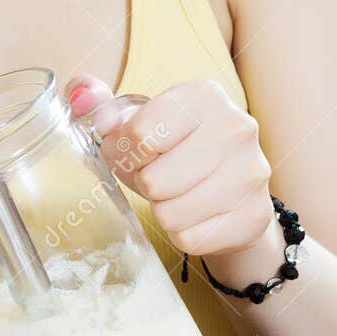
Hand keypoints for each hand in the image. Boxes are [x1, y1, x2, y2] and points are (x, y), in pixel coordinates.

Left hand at [65, 73, 276, 262]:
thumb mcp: (138, 119)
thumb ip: (100, 106)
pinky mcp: (254, 217)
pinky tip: (196, 216)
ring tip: (177, 195)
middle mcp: (236, 128)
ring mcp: (251, 174)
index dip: (122, 152)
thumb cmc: (176, 149)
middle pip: (154, 181)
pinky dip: (184, 234)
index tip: (131, 153)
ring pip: (171, 215)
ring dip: (163, 211)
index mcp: (204, 95)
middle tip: (156, 178)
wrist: (231, 189)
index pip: (138, 134)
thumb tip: (81, 98)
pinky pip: (191, 240)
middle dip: (145, 185)